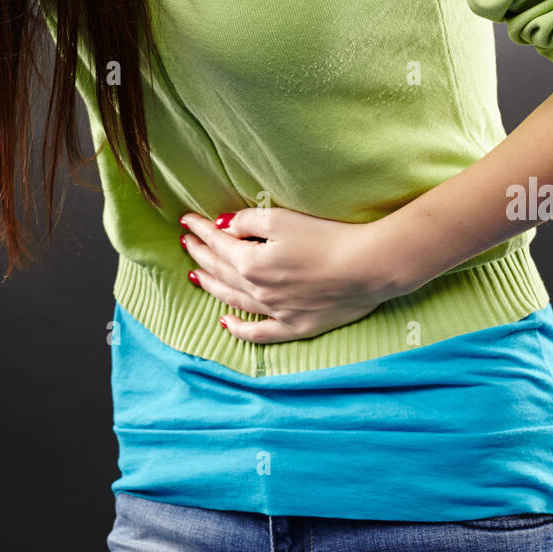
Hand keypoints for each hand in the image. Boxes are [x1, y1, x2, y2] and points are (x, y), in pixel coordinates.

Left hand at [179, 206, 392, 343]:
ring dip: (211, 286)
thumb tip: (224, 227)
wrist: (367, 267)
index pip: (217, 243)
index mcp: (250, 262)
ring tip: (196, 274)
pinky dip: (239, 330)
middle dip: (200, 254)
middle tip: (185, 242)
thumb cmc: (327, 237)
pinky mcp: (296, 326)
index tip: (186, 220)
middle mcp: (257, 290)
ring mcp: (275, 312)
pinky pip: (259, 333)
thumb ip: (247, 221)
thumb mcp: (283, 218)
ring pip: (232, 300)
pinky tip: (226, 324)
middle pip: (220, 271)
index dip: (199, 229)